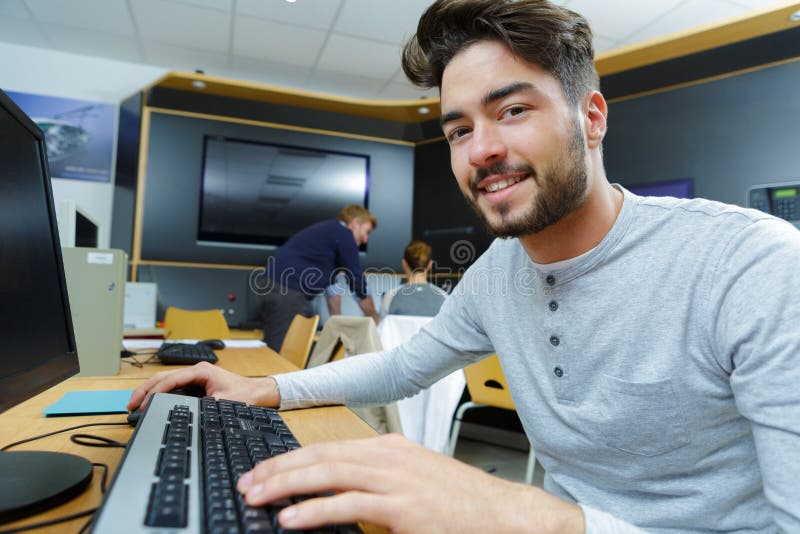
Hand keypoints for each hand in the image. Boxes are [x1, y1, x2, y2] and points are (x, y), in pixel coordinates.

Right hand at [126, 362, 279, 410]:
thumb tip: (188, 414)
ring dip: (150, 392)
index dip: (154, 392)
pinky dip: (160, 394)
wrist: (258, 393)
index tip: (143, 403)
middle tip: (130, 405)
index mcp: (202, 371)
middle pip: (163, 377)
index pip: (171, 379)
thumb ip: (206, 407)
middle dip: (145, 390)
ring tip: (135, 405)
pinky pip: (173, 387)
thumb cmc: (246, 395)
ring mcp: (195, 376)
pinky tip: (151, 403)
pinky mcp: (196, 384)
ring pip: (166, 381)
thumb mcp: (226, 404)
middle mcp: (196, 371)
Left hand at [236, 433, 583, 532]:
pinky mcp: (404, 506)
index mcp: (389, 448)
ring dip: (287, 485)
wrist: (503, 514)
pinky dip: (316, 510)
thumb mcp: (413, 482)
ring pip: (329, 473)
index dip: (291, 459)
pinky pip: (350, 504)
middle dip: (279, 469)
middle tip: (248, 483)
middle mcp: (389, 456)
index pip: (328, 446)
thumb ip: (376, 484)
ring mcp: (397, 479)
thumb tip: (334, 496)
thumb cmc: (460, 502)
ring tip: (257, 497)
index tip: (263, 471)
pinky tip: (292, 518)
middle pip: (321, 455)